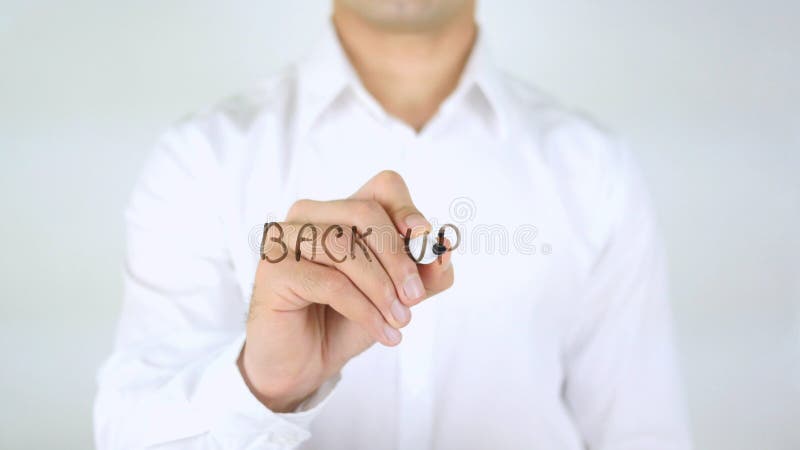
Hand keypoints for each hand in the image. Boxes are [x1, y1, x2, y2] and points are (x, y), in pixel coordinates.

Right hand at [238, 170, 454, 411]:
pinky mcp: (272, 269)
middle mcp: (310, 214)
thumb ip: (425, 272)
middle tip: (415, 298)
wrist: (305, 363)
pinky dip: (364, 310)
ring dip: (381, 289)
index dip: (408, 210)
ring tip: (399, 320)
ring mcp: (286, 238)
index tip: (425, 243)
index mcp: (342, 210)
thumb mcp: (398, 295)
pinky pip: (329, 282)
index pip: (383, 187)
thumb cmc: (348, 320)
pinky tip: (382, 332)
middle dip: (398, 257)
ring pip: (345, 247)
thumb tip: (445, 249)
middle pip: (365, 212)